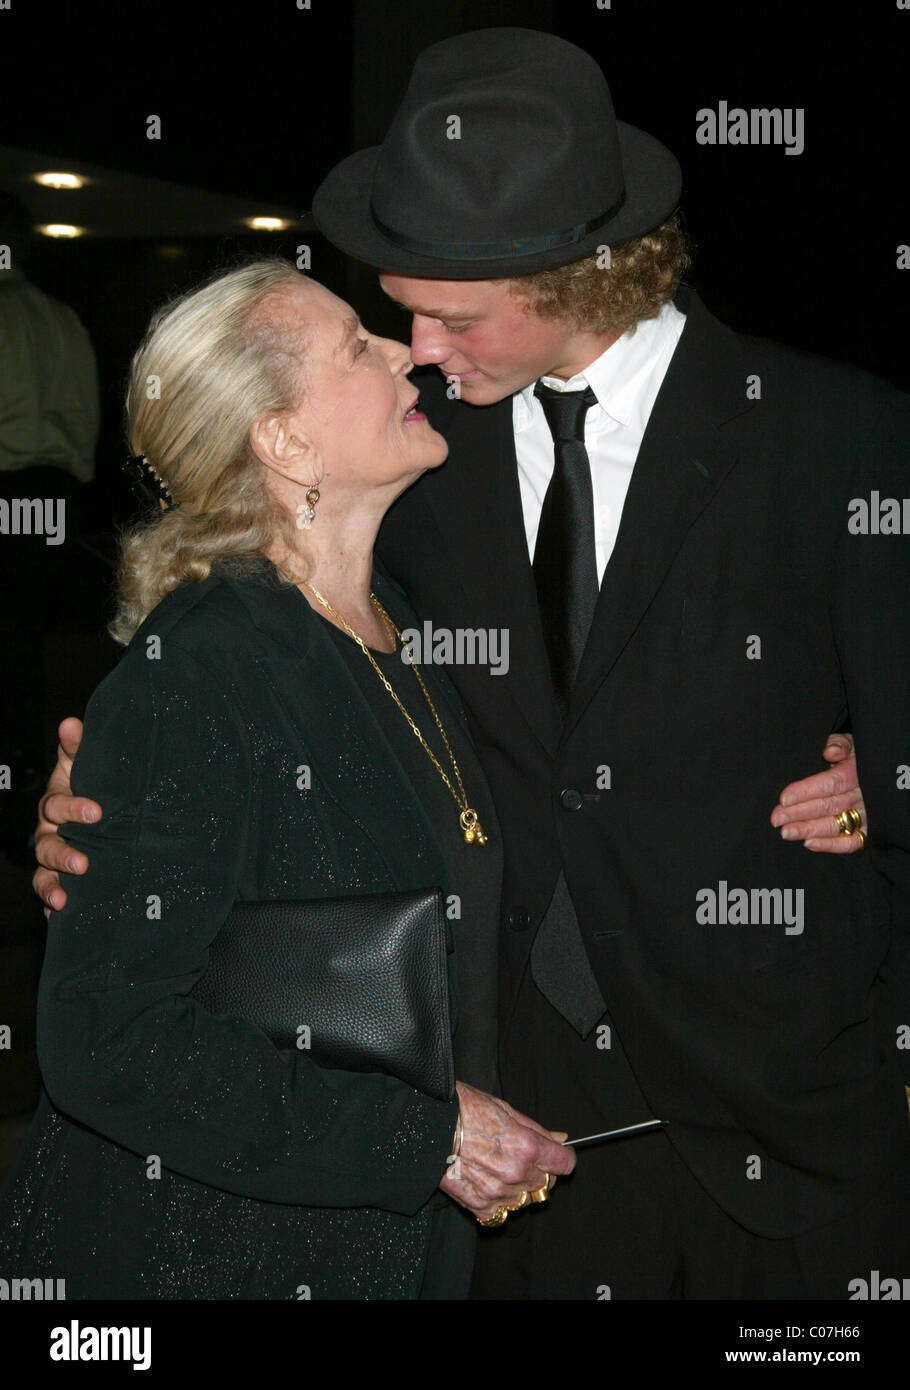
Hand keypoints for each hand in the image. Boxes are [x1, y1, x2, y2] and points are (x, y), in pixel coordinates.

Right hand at [33, 717, 98, 916]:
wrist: (103, 814)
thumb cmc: (91, 786)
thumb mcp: (85, 766)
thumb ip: (78, 747)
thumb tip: (71, 722)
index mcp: (55, 805)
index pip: (56, 805)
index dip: (73, 808)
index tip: (96, 812)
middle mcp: (49, 834)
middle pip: (46, 846)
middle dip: (62, 855)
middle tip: (83, 863)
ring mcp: (53, 860)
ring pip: (44, 875)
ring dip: (51, 886)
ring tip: (63, 899)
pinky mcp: (62, 881)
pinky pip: (51, 898)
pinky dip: (54, 908)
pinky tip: (60, 917)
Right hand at [438, 1081, 575, 1222]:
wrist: (427, 1124)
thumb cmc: (464, 1109)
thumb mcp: (505, 1109)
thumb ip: (536, 1130)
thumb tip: (560, 1139)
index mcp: (526, 1146)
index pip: (564, 1164)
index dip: (561, 1156)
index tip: (555, 1153)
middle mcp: (516, 1173)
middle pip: (546, 1183)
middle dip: (540, 1171)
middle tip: (520, 1156)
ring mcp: (498, 1193)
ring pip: (526, 1200)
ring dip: (519, 1187)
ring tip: (499, 1168)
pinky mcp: (479, 1206)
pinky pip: (502, 1213)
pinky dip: (499, 1201)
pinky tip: (488, 1182)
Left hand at [770, 733, 865, 852]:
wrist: (878, 771)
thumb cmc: (854, 757)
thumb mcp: (850, 743)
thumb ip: (839, 744)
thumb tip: (830, 752)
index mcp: (856, 772)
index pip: (830, 783)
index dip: (806, 791)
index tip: (783, 799)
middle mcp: (862, 796)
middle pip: (829, 806)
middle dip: (800, 813)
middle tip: (776, 819)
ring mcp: (866, 816)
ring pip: (837, 826)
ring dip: (810, 830)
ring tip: (786, 832)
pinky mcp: (867, 832)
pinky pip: (851, 843)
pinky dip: (831, 845)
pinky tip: (809, 844)